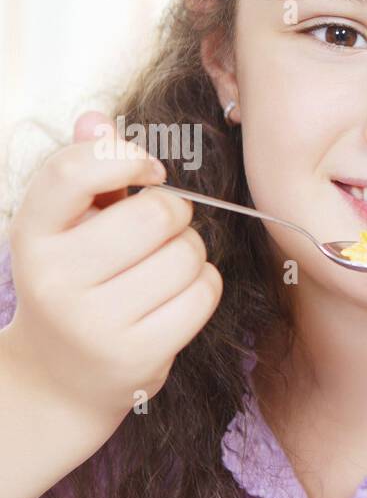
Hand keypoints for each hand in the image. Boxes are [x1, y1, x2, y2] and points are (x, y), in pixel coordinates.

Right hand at [4, 112, 222, 428]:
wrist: (60, 377)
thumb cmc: (75, 282)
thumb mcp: (64, 228)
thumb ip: (83, 171)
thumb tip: (97, 120)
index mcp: (32, 234)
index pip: (74, 171)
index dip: (124, 156)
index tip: (148, 169)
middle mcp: (55, 278)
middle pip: (156, 213)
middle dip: (173, 212)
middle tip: (162, 229)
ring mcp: (95, 322)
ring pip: (187, 254)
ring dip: (190, 252)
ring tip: (163, 267)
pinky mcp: (137, 354)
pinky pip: (204, 293)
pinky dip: (203, 286)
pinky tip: (177, 295)